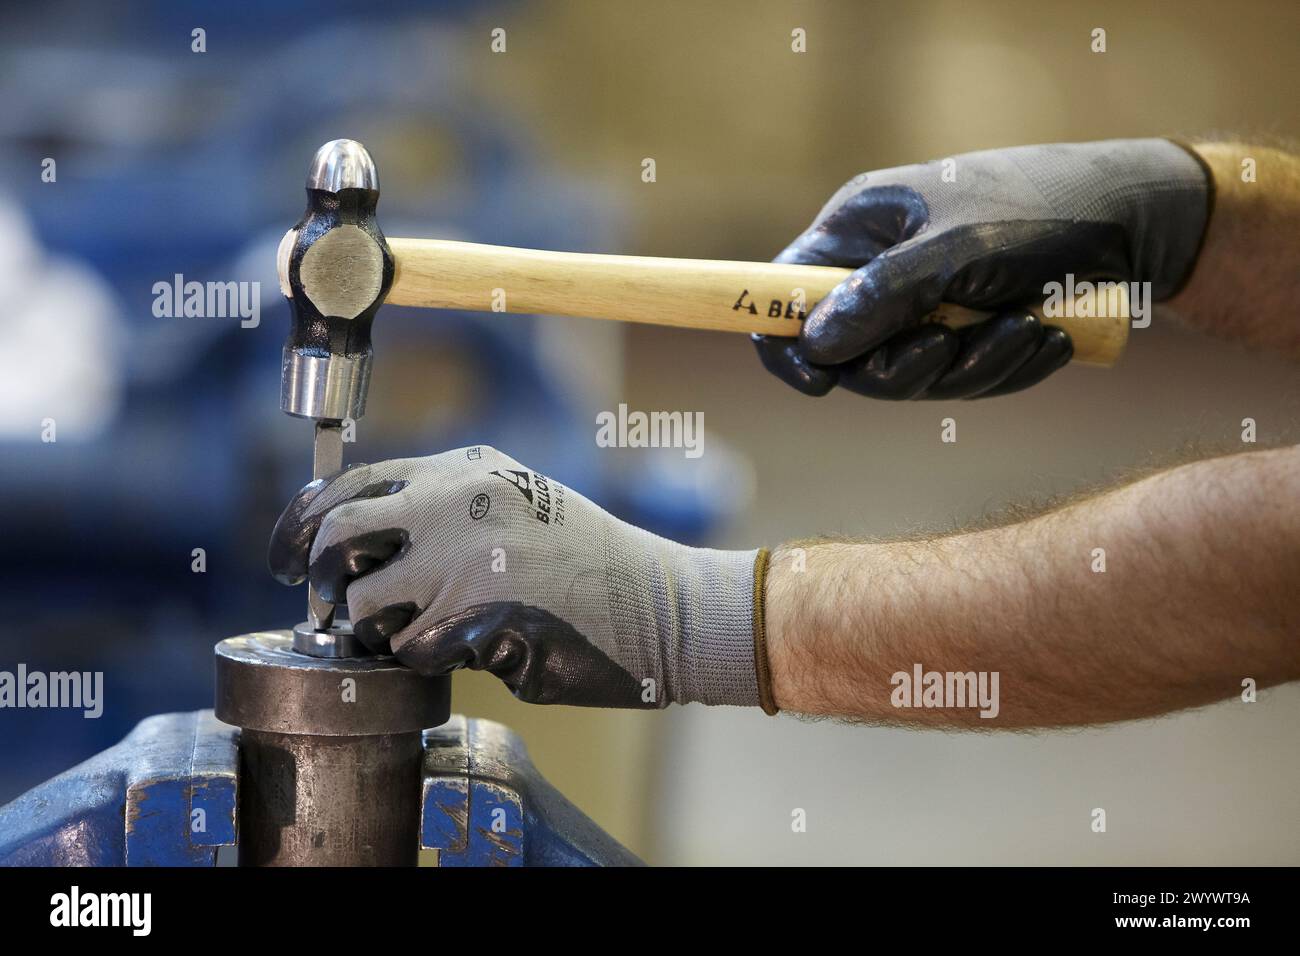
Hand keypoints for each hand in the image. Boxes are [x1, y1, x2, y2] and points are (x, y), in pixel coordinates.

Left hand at [268, 446, 764, 708]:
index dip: (302, 523)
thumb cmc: (589, 562)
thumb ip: (443, 507)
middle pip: (335, 535)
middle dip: (314, 579)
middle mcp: (452, 501)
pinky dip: (427, 661)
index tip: (287, 560)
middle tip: (320, 610)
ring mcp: (461, 557)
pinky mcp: (475, 615)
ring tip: (419, 633)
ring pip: (362, 603)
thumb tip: (359, 544)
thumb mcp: (513, 501)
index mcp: (461, 468)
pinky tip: (471, 651)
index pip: (350, 483)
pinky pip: (411, 650)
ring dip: (376, 630)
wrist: (659, 604)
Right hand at [755, 138, 1209, 398]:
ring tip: (1026, 331)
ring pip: (909, 375)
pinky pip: (960, 379)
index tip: (819, 381)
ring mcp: (926, 302)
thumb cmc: (1048, 211)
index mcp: (861, 227)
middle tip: (947, 348)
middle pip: (849, 354)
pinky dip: (1002, 369)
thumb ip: (882, 297)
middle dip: (904, 365)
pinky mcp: (969, 331)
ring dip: (969, 368)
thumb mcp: (959, 249)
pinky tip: (1046, 339)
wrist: (1147, 221)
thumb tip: (812, 343)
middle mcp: (883, 267)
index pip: (784, 292)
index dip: (788, 343)